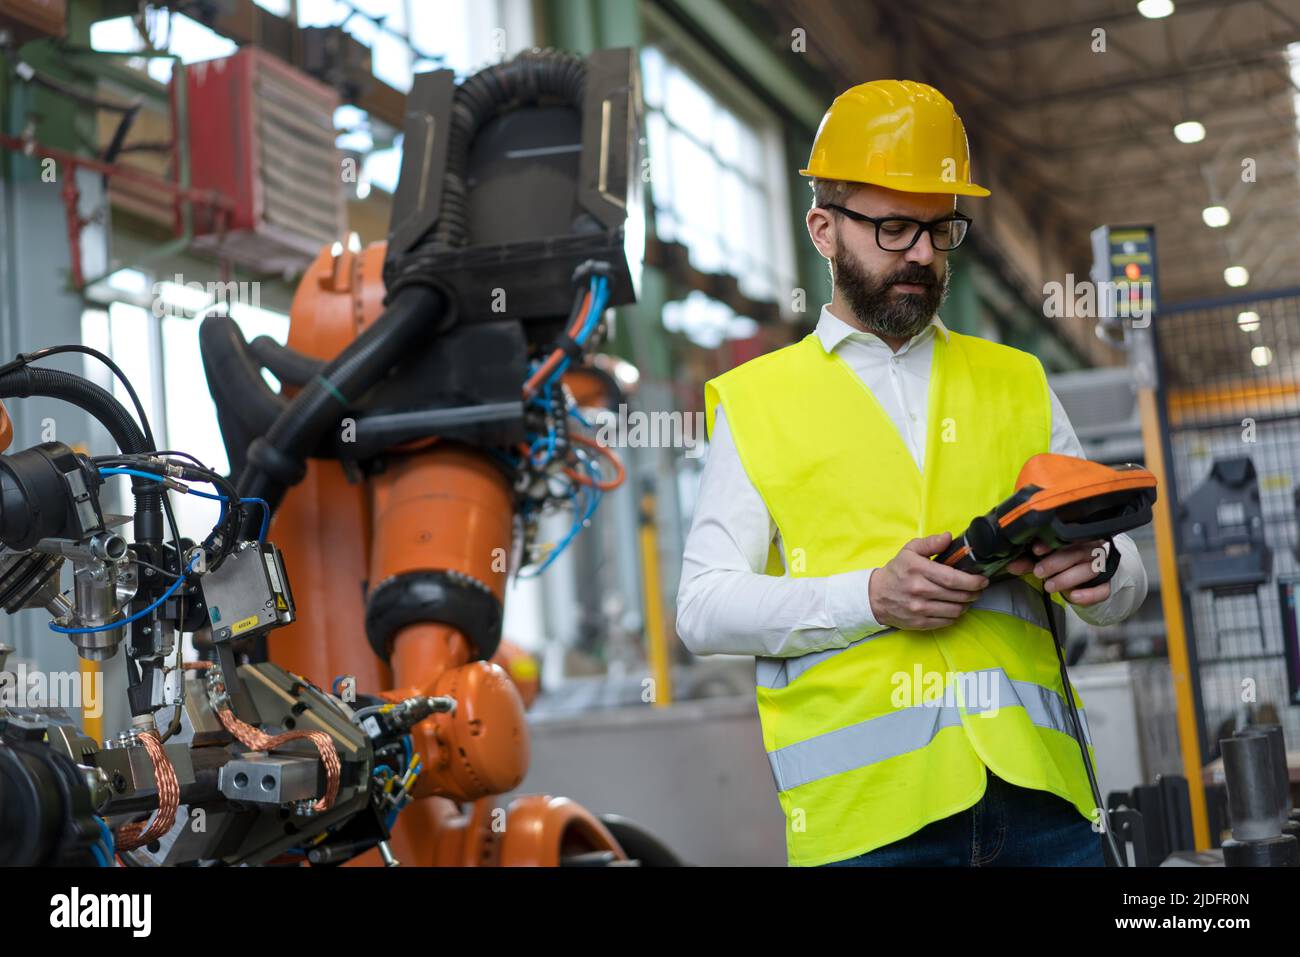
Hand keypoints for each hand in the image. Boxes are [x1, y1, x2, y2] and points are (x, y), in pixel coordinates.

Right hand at [869, 532, 989, 630]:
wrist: (875, 596)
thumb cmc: (896, 571)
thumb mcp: (909, 551)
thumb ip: (930, 543)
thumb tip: (948, 537)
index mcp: (918, 569)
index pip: (953, 578)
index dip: (973, 581)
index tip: (982, 579)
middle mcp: (919, 590)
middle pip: (958, 595)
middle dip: (974, 592)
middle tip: (978, 588)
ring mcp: (919, 609)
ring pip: (955, 610)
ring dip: (967, 604)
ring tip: (968, 597)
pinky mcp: (919, 623)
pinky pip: (947, 621)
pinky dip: (955, 615)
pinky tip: (954, 607)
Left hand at [1005, 539, 1111, 605]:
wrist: (1086, 580)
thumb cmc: (1063, 564)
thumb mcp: (1044, 561)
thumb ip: (1029, 562)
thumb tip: (1010, 565)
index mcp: (1078, 537)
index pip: (1068, 534)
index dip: (1052, 542)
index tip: (1036, 550)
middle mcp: (1092, 549)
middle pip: (1078, 552)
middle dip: (1056, 562)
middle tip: (1038, 572)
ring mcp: (1102, 567)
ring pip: (1089, 570)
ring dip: (1067, 578)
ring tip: (1049, 586)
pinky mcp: (1107, 585)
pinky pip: (1102, 589)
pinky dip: (1089, 594)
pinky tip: (1074, 597)